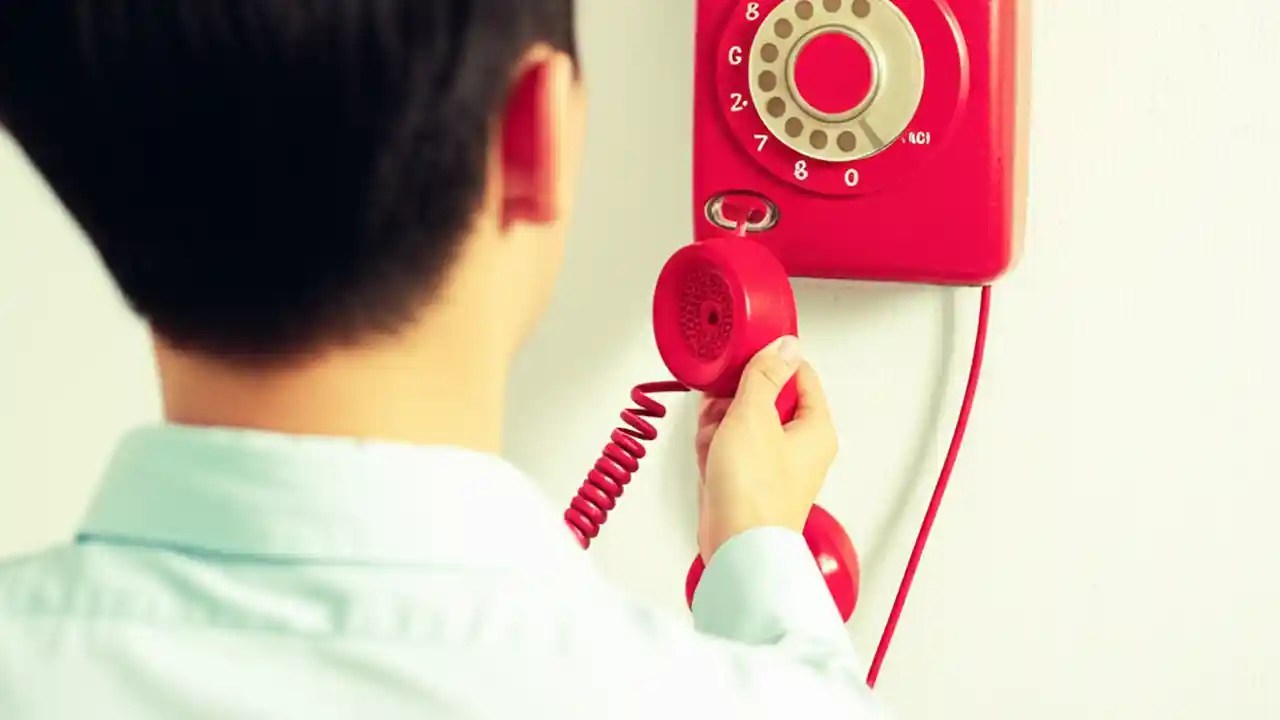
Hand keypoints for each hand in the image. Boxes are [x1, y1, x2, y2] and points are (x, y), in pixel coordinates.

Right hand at [694, 336, 838, 560]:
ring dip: (719, 426)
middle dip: (734, 402)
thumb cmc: (754, 494)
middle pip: (764, 397)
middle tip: (725, 410)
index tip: (743, 362)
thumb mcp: (755, 416)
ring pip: (741, 422)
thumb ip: (765, 375)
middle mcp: (799, 446)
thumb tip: (784, 346)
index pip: (798, 374)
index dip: (768, 364)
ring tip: (715, 442)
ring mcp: (772, 464)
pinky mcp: (748, 481)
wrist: (737, 548)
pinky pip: (728, 449)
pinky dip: (714, 450)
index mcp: (815, 428)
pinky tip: (709, 460)